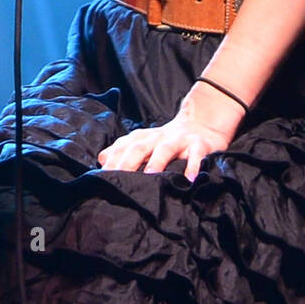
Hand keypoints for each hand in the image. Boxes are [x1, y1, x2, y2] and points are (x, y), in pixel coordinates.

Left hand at [97, 93, 241, 181]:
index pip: (123, 147)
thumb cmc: (168, 140)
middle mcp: (158, 138)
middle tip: (117, 179)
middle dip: (127, 162)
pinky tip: (190, 179)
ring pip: (165, 149)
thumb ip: (123, 150)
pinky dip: (193, 166)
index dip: (112, 160)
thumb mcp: (145, 143)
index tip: (101, 177)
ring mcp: (179, 140)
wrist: (202, 124)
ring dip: (157, 161)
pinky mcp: (199, 145)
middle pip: (139, 147)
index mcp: (144, 138)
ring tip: (149, 176)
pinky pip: (196, 155)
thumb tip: (102, 159)